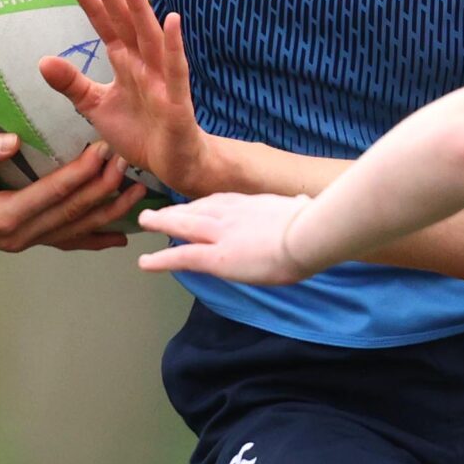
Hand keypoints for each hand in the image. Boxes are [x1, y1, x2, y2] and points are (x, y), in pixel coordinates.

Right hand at [0, 135, 144, 251]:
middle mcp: (18, 236)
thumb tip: (12, 141)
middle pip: (72, 212)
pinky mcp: (26, 239)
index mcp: (2, 216)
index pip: (53, 193)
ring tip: (138, 193)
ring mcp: (24, 241)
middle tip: (128, 162)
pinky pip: (66, 241)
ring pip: (76, 230)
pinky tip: (119, 236)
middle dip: (103, 187)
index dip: (81, 172)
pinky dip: (94, 239)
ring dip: (109, 213)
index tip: (104, 150)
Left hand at [37, 0, 208, 188]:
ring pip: (148, 36)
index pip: (101, 20)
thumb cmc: (140, 131)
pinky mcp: (177, 98)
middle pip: (123, 18)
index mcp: (124, 60)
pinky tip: (172, 21)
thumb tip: (42, 60)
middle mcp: (143, 61)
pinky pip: (176, 68)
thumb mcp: (95, 106)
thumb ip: (72, 83)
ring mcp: (162, 77)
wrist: (173, 163)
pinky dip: (174, 46)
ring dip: (140, 7)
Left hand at [138, 193, 312, 284]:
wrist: (310, 232)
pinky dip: (160, 260)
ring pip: (184, 225)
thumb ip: (301, 205)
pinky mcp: (217, 257)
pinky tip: (144, 263)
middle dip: (178, 209)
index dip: (208, 203)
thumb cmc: (318, 222)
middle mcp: (233, 214)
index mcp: (255, 204)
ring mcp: (222, 234)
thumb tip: (307, 200)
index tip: (198, 204)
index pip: (225, 201)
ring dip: (162, 222)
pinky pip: (182, 257)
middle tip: (159, 209)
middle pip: (199, 208)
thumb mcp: (308, 207)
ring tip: (144, 221)